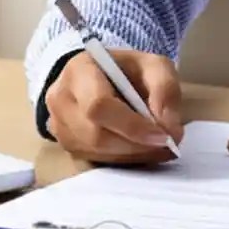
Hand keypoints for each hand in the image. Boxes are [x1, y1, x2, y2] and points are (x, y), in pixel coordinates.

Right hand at [46, 50, 183, 164]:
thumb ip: (165, 90)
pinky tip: (138, 149)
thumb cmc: (126, 70)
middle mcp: (60, 99)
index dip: (132, 126)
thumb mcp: (153, 66)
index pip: (98, 106)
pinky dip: (123, 160)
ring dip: (132, 155)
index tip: (163, 136)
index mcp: (79, 71)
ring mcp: (58, 125)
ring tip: (155, 146)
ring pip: (96, 153)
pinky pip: (95, 161)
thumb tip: (169, 129)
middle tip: (166, 144)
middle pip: (96, 136)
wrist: (99, 76)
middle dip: (136, 146)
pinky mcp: (65, 145)